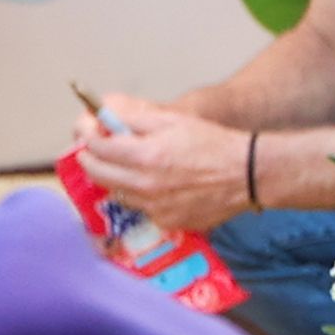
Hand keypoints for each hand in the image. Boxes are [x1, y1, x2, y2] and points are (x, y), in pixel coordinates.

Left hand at [73, 95, 255, 231]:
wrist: (247, 174)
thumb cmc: (214, 144)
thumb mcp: (174, 119)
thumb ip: (134, 116)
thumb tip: (105, 113)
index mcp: (144, 156)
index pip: (95, 147)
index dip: (87, 136)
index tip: (89, 131)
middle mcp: (144, 185)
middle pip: (97, 174)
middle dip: (91, 159)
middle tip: (95, 150)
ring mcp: (154, 208)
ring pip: (117, 193)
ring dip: (115, 178)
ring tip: (130, 166)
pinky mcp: (167, 221)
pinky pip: (141, 209)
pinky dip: (142, 196)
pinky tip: (158, 186)